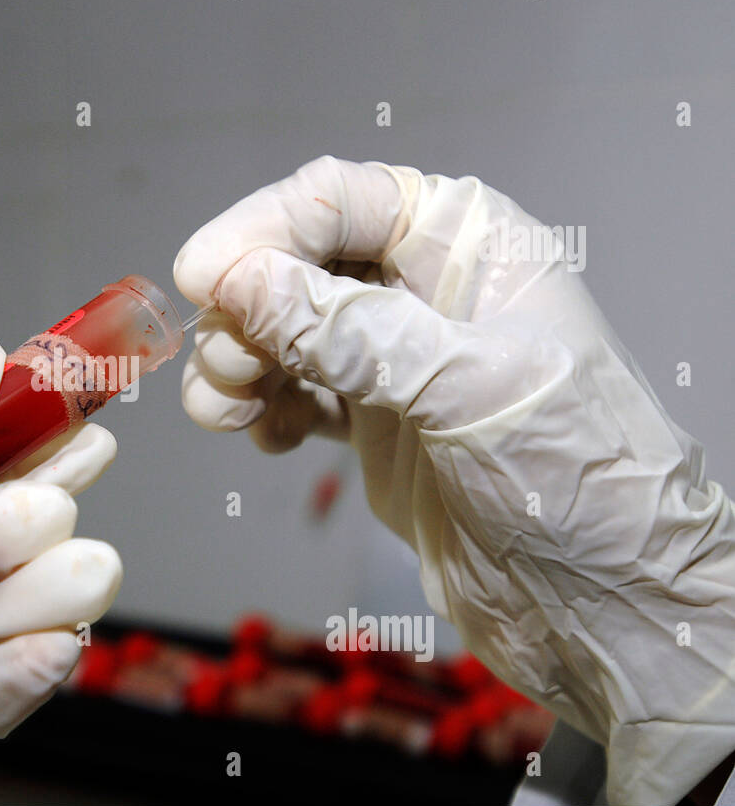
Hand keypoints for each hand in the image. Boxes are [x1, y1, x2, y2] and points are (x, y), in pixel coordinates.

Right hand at [174, 155, 734, 805]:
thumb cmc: (576, 481)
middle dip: (244, 310)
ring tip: (227, 412)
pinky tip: (264, 438)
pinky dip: (262, 409)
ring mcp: (398, 357)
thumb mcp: (462, 389)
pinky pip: (294, 391)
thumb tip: (243, 284)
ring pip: (282, 331)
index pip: (339, 201)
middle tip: (225, 370)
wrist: (603, 603)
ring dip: (239, 363)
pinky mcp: (378, 420)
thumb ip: (350, 332)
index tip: (201, 278)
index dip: (261, 230)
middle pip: (295, 264)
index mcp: (468, 242)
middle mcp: (426, 287)